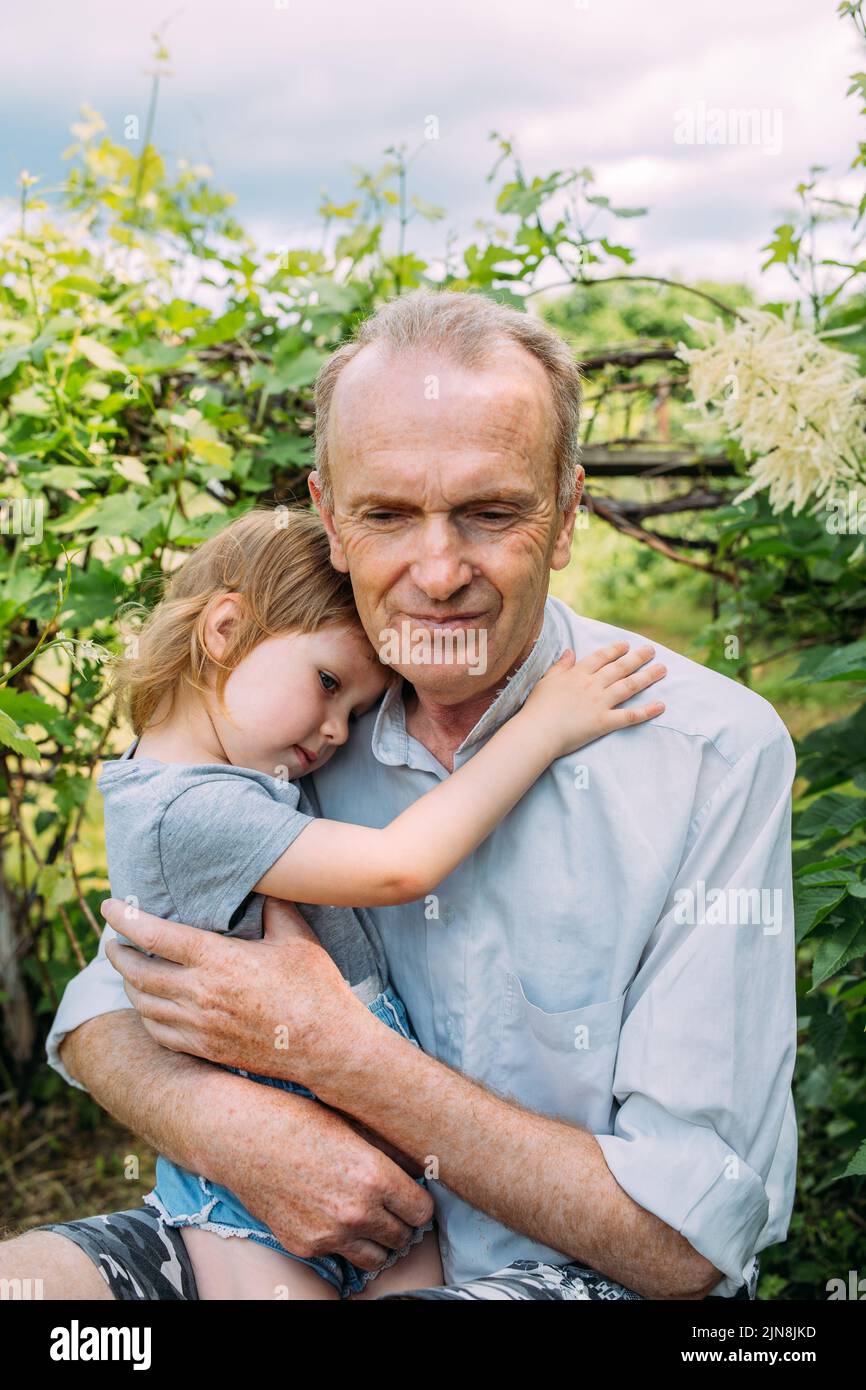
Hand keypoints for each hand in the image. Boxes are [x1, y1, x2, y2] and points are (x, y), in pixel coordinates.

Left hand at [101, 896, 374, 1091]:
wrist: (328, 1047)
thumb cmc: (316, 988)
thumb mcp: (296, 937)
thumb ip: (272, 907)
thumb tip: (260, 884)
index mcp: (218, 961)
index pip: (155, 936)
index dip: (125, 918)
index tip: (109, 906)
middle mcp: (200, 995)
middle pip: (138, 972)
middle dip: (117, 953)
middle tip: (112, 940)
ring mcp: (199, 1027)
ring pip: (143, 1004)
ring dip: (128, 984)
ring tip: (128, 969)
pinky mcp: (205, 1050)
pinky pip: (158, 1032)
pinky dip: (145, 1014)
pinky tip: (150, 1004)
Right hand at [202, 1073, 432, 1269]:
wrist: (243, 1138)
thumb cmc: (298, 1120)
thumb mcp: (353, 1125)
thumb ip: (390, 1151)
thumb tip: (421, 1167)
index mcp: (374, 1176)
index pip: (422, 1211)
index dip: (418, 1201)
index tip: (410, 1194)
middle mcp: (356, 1212)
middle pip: (403, 1237)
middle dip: (401, 1222)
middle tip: (390, 1206)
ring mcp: (329, 1235)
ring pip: (376, 1259)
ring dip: (377, 1241)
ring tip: (368, 1218)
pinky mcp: (305, 1246)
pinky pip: (340, 1256)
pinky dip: (344, 1243)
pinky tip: (333, 1216)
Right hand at [521, 641, 666, 757]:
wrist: (537, 731)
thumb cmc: (537, 708)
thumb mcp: (546, 680)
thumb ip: (560, 666)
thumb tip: (569, 650)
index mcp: (577, 675)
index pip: (600, 658)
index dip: (615, 650)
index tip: (626, 645)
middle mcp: (592, 685)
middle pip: (619, 668)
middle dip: (637, 658)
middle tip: (651, 650)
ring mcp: (600, 703)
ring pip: (628, 686)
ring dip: (647, 677)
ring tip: (662, 669)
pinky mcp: (604, 722)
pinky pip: (629, 716)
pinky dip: (646, 711)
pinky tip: (661, 705)